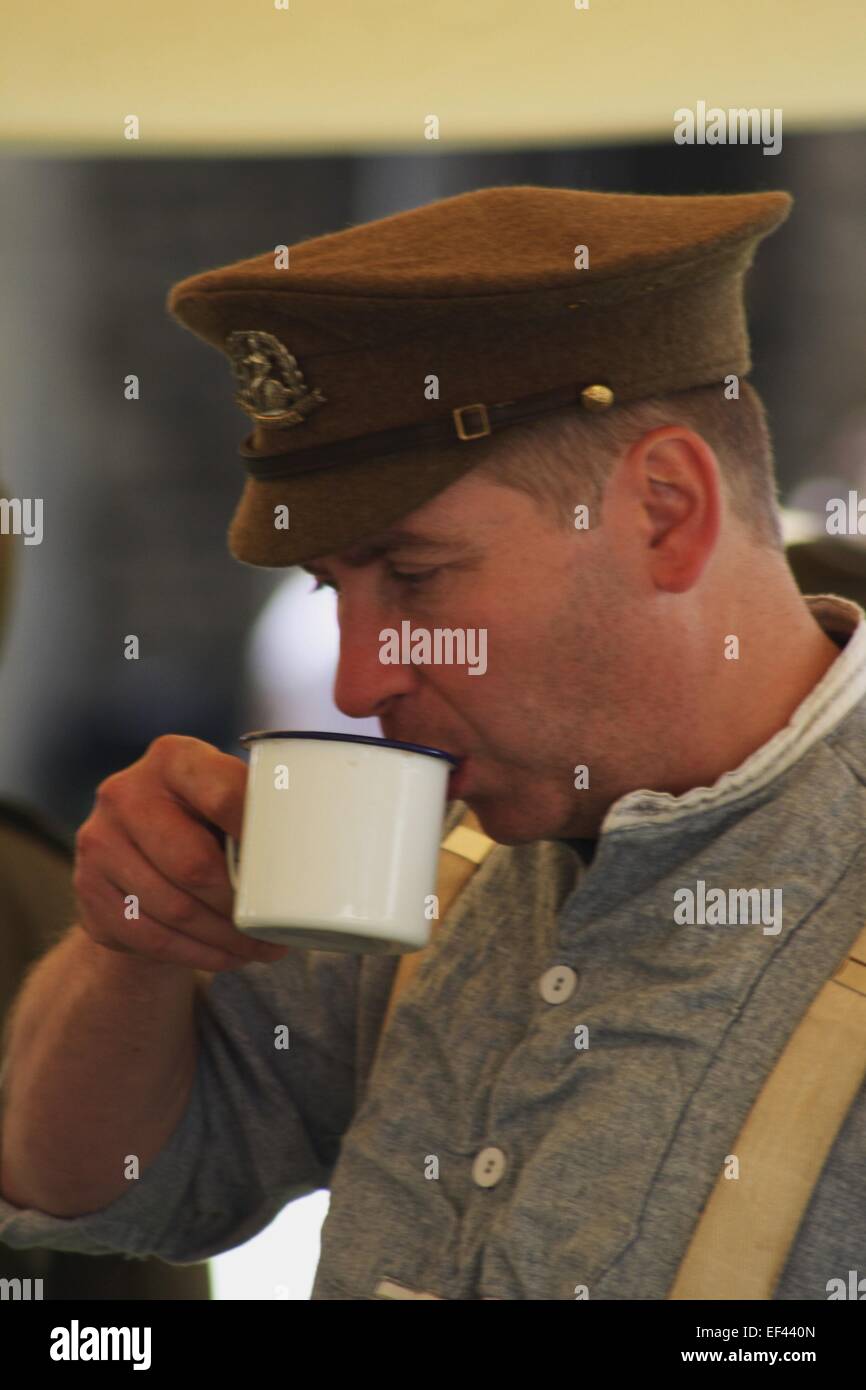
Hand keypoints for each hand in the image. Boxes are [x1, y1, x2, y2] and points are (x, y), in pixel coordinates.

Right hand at [73, 734, 288, 971]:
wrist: (137, 854)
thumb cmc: (206, 821)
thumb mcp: (228, 799)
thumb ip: (261, 810)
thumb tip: (328, 851)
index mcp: (172, 757)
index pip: (222, 795)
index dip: (260, 834)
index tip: (292, 866)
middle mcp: (125, 793)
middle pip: (193, 865)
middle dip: (241, 906)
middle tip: (279, 928)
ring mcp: (99, 843)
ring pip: (174, 909)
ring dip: (226, 939)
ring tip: (263, 948)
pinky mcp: (89, 891)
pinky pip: (152, 937)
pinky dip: (199, 955)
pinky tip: (229, 957)